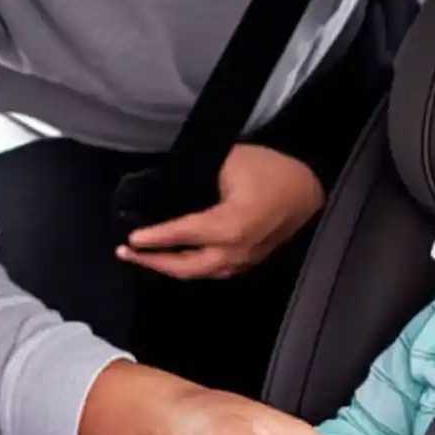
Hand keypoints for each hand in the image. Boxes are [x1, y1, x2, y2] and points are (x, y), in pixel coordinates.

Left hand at [116, 144, 324, 278]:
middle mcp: (235, 250)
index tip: (129, 239)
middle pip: (186, 267)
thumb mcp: (230, 160)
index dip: (155, 238)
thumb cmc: (271, 170)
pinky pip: (214, 272)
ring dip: (170, 268)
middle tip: (126, 253)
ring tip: (146, 258)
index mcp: (230, 225)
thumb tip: (169, 189)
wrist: (309, 189)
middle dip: (154, 262)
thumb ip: (197, 177)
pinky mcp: (250, 262)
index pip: (183, 234)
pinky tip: (177, 260)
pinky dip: (191, 268)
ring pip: (200, 273)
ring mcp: (244, 261)